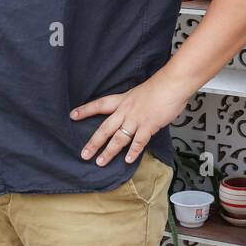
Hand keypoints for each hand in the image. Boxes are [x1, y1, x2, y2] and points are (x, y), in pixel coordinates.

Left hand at [72, 77, 188, 165]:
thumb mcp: (141, 92)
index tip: (73, 115)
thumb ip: (135, 104)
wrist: (172, 83)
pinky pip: (139, 141)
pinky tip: (128, 160)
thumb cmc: (161, 86)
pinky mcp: (149, 125)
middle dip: (93, 142)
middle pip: (105, 128)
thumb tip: (133, 113)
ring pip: (118, 138)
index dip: (86, 110)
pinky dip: (133, 151)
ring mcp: (136, 119)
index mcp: (123, 100)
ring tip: (100, 162)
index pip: (100, 104)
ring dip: (108, 151)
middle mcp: (126, 111)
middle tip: (84, 154)